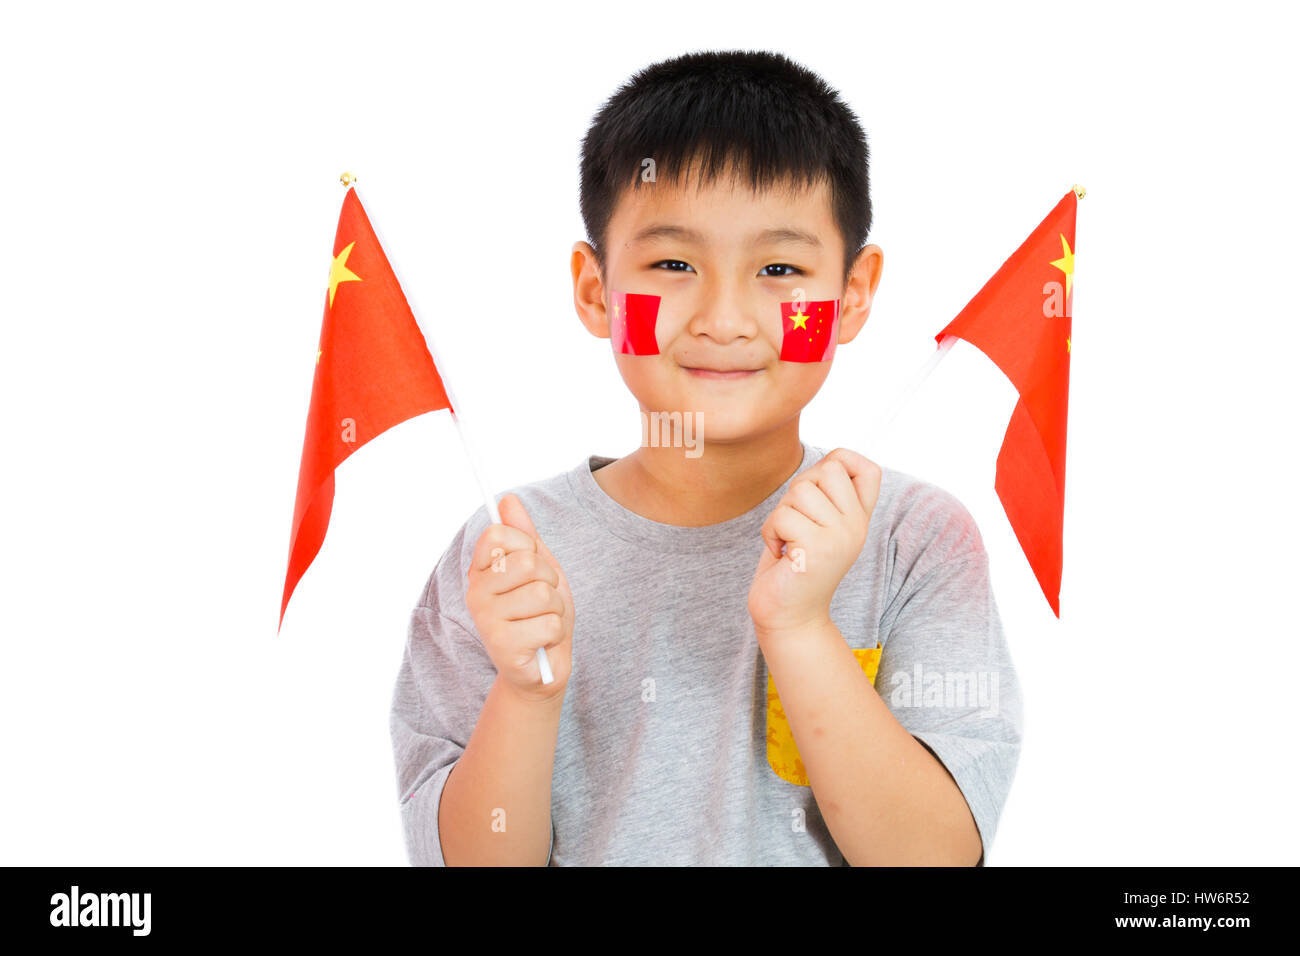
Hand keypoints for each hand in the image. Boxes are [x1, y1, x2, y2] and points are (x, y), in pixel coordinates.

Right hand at [465, 493, 573, 703]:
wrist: (544, 665)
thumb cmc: (540, 612)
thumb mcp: (538, 567)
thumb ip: (524, 534)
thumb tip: (507, 499)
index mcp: (480, 570)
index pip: (498, 534)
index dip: (527, 546)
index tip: (530, 566)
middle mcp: (476, 593)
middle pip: (528, 562)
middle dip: (549, 581)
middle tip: (542, 600)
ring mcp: (486, 621)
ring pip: (543, 594)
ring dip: (555, 609)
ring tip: (542, 622)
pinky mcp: (503, 647)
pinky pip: (549, 623)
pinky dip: (556, 633)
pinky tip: (541, 643)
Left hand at [747, 448, 881, 639]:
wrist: (789, 616)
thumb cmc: (794, 564)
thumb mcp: (817, 522)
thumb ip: (827, 492)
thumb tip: (833, 458)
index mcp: (859, 518)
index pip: (869, 469)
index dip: (843, 462)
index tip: (821, 491)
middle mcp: (857, 526)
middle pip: (827, 470)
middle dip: (799, 490)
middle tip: (796, 524)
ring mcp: (840, 537)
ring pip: (801, 491)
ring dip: (781, 514)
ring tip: (788, 541)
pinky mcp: (817, 550)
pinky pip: (782, 516)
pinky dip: (770, 533)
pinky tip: (781, 554)